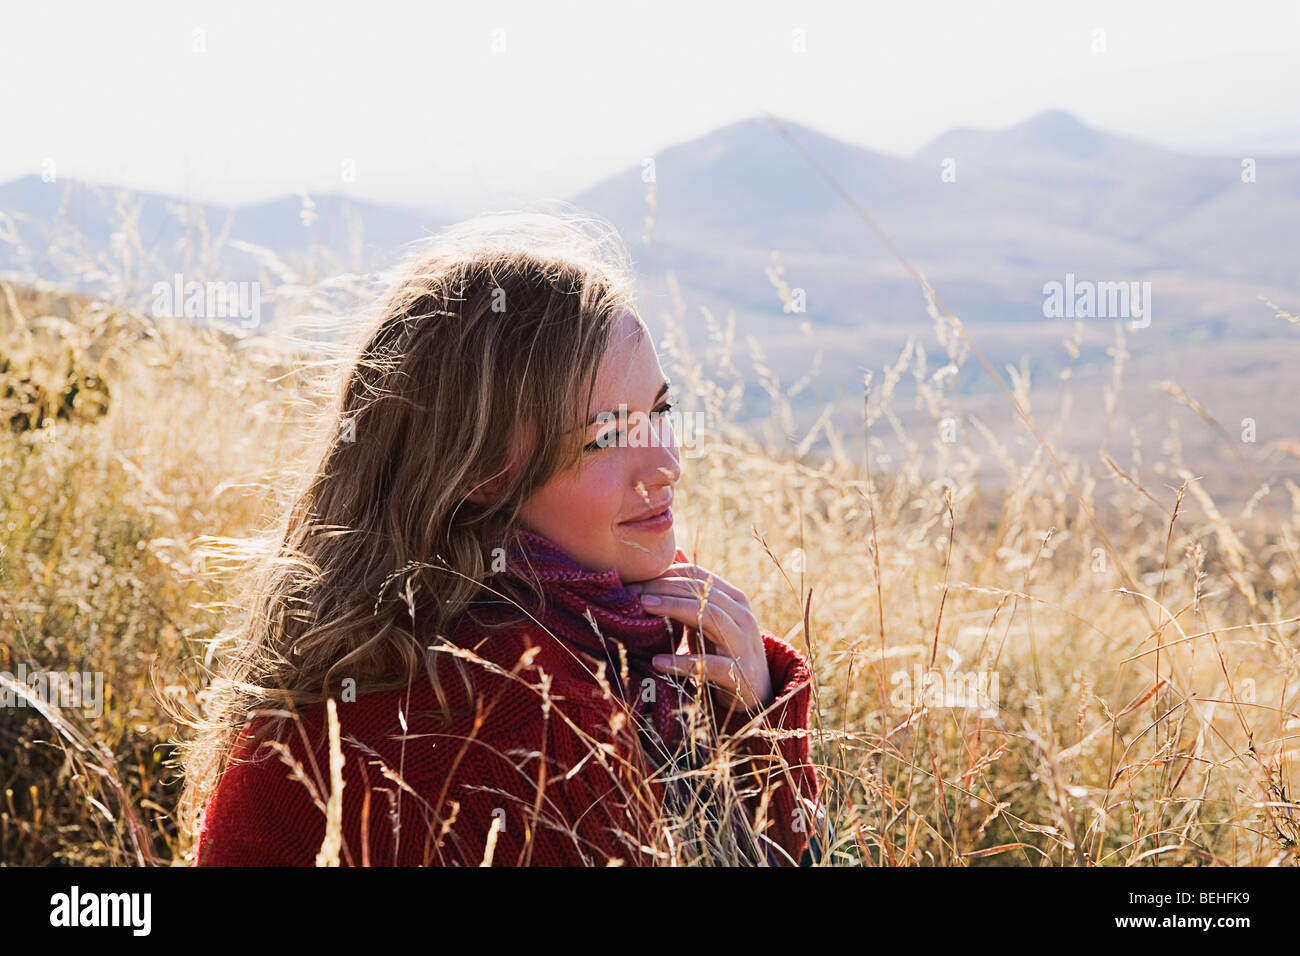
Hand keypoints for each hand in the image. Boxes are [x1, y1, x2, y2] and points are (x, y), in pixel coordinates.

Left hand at [627, 563, 772, 712]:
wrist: (755, 693)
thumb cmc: (723, 651)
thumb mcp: (708, 621)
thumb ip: (691, 595)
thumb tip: (671, 558)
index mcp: (733, 599)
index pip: (697, 575)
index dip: (666, 574)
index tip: (635, 581)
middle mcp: (741, 616)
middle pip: (701, 591)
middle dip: (664, 588)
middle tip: (632, 592)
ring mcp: (742, 643)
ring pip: (710, 616)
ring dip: (674, 607)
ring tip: (644, 606)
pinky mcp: (738, 673)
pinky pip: (709, 664)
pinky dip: (683, 662)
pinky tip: (658, 662)